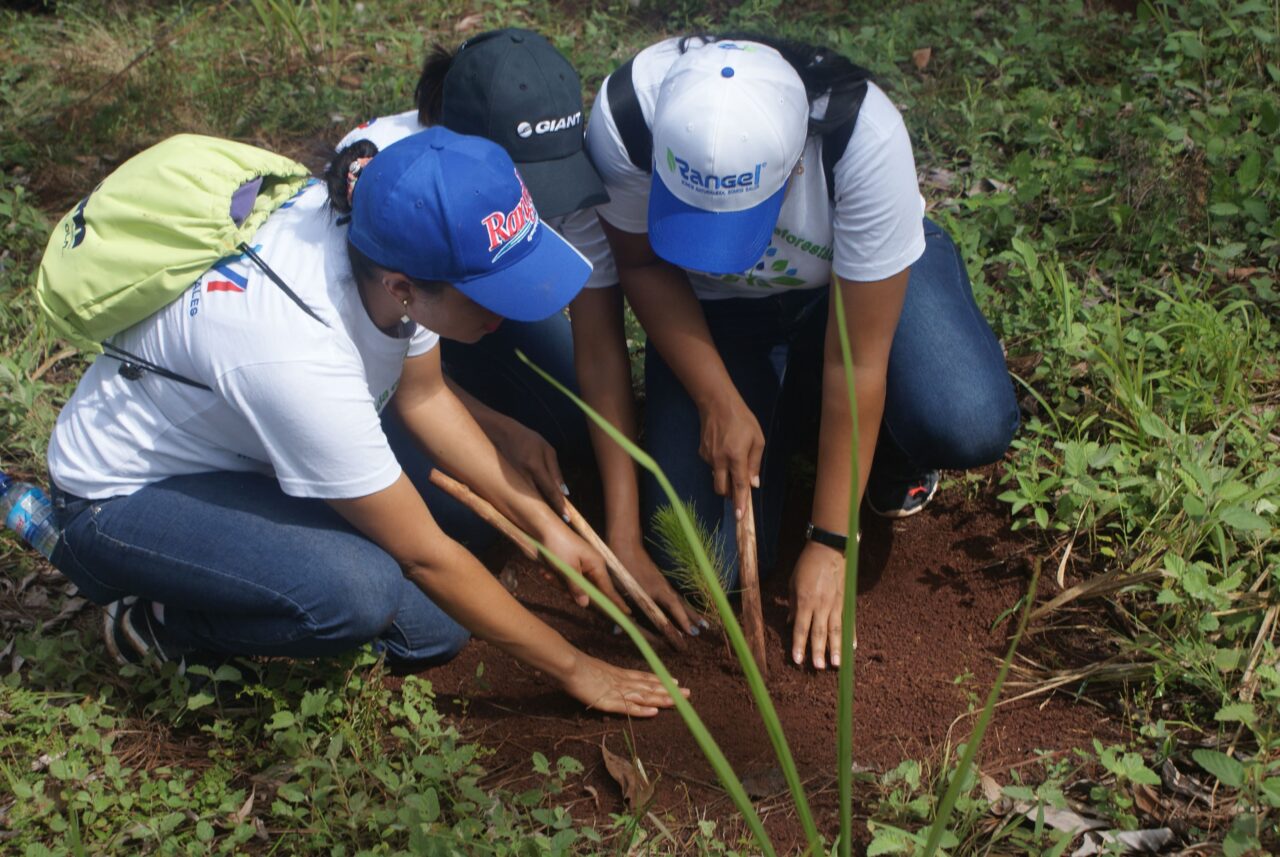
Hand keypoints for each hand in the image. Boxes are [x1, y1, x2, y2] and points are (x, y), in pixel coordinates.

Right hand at [488, 417, 566, 514]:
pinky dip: (527, 506)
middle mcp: (522, 476)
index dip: (559, 505)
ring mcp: (511, 481)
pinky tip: (533, 512)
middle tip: (560, 522)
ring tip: (548, 521)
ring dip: (538, 512)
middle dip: (549, 513)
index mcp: (535, 466)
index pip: (550, 490)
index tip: (567, 518)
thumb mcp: (546, 449)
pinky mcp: (504, 484)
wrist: (499, 433)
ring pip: (527, 502)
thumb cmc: (527, 439)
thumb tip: (564, 492)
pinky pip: (518, 498)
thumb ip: (556, 471)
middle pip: (538, 501)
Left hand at [539, 525, 628, 613]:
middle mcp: (592, 567)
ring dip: (560, 584)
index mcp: (597, 566)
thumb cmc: (559, 545)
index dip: (616, 602)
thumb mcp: (568, 568)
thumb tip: (586, 604)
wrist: (544, 528)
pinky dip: (556, 578)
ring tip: (548, 573)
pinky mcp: (570, 566)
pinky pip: (566, 580)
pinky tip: (546, 571)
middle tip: (560, 588)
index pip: (609, 589)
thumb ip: (577, 587)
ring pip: (574, 587)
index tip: (627, 614)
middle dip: (571, 592)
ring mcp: (581, 567)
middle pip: (588, 591)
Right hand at [559, 653, 688, 716]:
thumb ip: (604, 676)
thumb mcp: (596, 671)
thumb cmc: (577, 667)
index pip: (644, 677)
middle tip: (688, 693)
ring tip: (679, 701)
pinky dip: (641, 710)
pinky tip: (654, 712)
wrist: (569, 665)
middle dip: (669, 690)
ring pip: (644, 696)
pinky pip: (628, 707)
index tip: (675, 682)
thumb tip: (607, 679)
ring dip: (662, 699)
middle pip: (650, 686)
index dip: (660, 681)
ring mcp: (617, 691)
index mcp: (619, 674)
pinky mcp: (609, 701)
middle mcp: (623, 681)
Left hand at [611, 533, 704, 636]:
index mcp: (653, 591)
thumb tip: (617, 630)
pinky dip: (683, 604)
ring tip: (703, 623)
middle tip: (705, 629)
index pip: (672, 607)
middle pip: (681, 605)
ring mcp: (663, 583)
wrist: (626, 544)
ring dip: (691, 612)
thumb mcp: (619, 590)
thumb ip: (622, 611)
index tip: (690, 632)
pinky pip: (675, 596)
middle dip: (692, 617)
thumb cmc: (622, 568)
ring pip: (680, 600)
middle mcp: (662, 588)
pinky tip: (686, 609)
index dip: (681, 620)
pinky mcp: (660, 580)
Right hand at [697, 394, 763, 520]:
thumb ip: (755, 463)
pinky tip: (723, 448)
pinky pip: (712, 465)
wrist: (717, 404)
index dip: (740, 503)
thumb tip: (753, 484)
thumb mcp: (757, 439)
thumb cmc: (742, 420)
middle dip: (730, 494)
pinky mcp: (702, 452)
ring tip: (733, 456)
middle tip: (738, 488)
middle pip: (722, 489)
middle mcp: (720, 460)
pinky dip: (719, 464)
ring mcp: (708, 457)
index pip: (738, 486)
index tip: (739, 517)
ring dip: (725, 476)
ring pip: (717, 477)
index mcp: (736, 457)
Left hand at [789, 540, 846, 669]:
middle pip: (819, 632)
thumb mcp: (793, 583)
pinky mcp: (845, 600)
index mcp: (805, 600)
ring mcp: (836, 603)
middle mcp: (821, 604)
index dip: (799, 645)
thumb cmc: (807, 565)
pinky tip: (851, 648)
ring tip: (837, 664)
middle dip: (819, 651)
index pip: (801, 627)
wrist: (829, 548)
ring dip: (836, 648)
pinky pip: (848, 621)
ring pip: (836, 630)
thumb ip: (793, 605)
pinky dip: (850, 635)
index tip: (798, 660)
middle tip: (819, 668)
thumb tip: (790, 623)